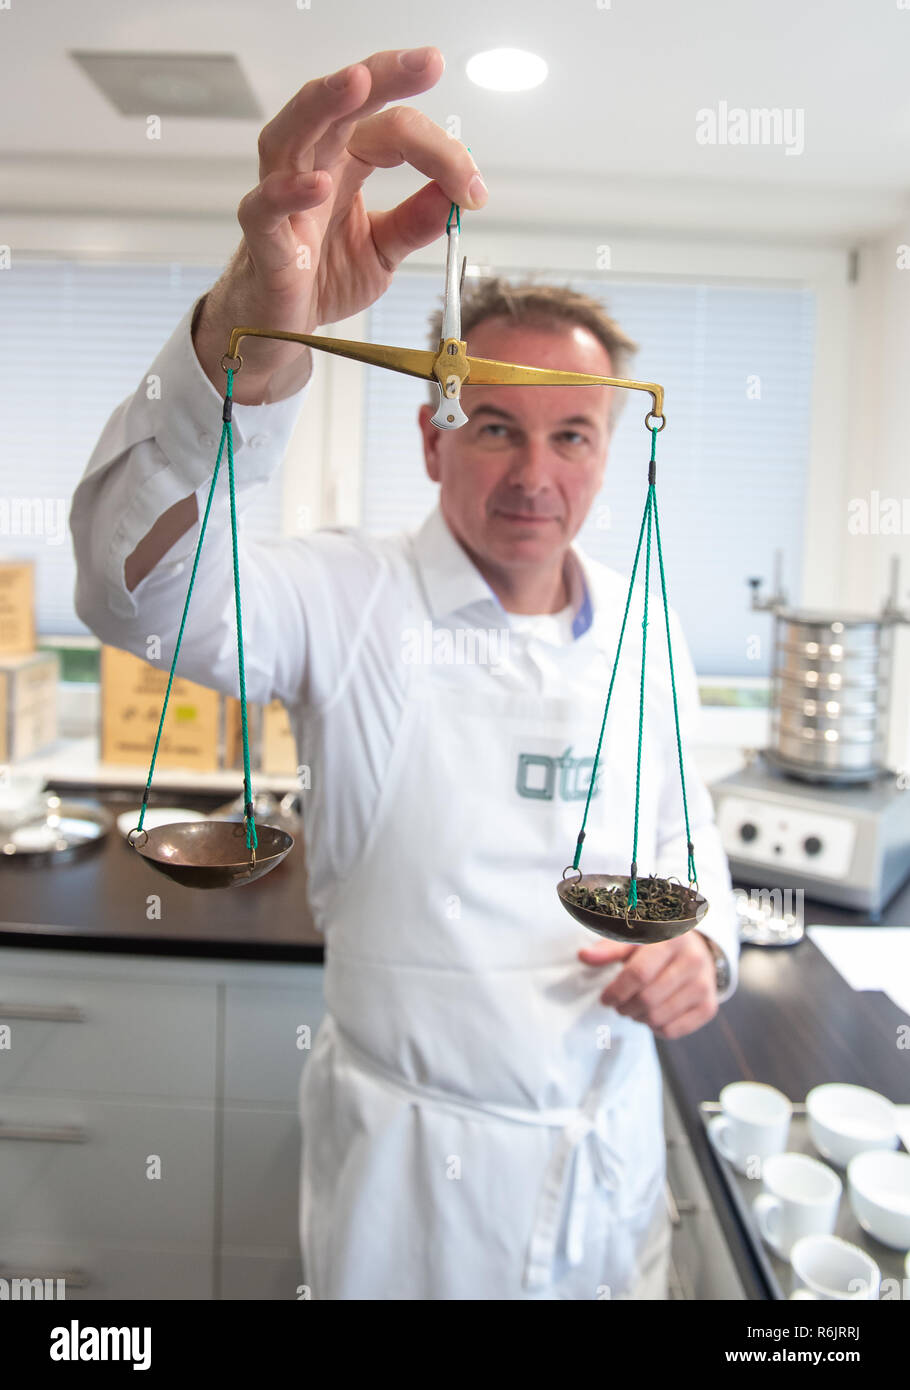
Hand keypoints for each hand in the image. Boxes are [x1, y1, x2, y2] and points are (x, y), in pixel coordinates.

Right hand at [213, 45, 485, 381]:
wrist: (283, 323)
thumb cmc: (323, 276)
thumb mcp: (384, 250)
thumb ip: (416, 223)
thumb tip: (458, 196)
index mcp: (347, 161)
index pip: (395, 130)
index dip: (440, 151)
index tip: (474, 188)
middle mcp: (313, 164)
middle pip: (344, 106)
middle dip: (385, 76)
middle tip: (429, 63)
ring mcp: (282, 197)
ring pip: (292, 134)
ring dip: (324, 104)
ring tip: (358, 83)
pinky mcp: (263, 238)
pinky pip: (264, 207)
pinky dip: (287, 192)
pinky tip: (316, 183)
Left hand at [578, 930, 718, 1040]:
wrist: (698, 951)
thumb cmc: (657, 944)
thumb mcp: (634, 940)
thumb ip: (609, 949)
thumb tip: (583, 957)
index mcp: (671, 939)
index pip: (638, 973)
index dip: (616, 991)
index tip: (605, 998)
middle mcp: (693, 961)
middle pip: (648, 999)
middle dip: (625, 1007)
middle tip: (619, 1006)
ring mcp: (704, 985)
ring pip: (659, 1017)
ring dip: (638, 1018)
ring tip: (633, 1009)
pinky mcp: (709, 1007)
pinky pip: (674, 1031)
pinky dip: (655, 1029)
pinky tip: (651, 1016)